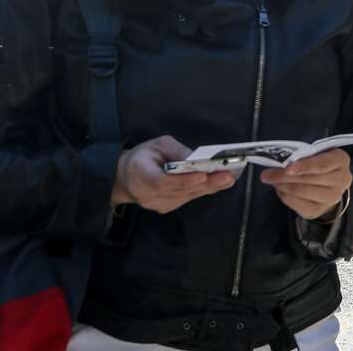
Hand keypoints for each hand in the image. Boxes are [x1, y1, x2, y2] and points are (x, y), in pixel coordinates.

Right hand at [111, 135, 236, 212]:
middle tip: (227, 176)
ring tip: (228, 178)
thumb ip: (176, 151)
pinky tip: (217, 184)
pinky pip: (186, 199)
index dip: (184, 180)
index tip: (203, 175)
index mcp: (140, 174)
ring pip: (187, 196)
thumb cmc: (143, 157)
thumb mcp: (157, 145)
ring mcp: (157, 204)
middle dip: (206, 183)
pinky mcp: (165, 208)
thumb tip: (196, 158)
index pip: (162, 182)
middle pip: (180, 191)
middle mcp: (148, 194)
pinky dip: (202, 191)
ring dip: (209, 188)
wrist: (124, 178)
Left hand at [261, 148, 352, 220]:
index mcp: (341, 160)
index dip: (304, 166)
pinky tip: (279, 189)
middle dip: (285, 176)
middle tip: (267, 173)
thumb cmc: (319, 163)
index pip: (322, 164)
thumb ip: (302, 156)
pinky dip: (284, 195)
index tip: (287, 168)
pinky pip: (296, 203)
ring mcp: (332, 198)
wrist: (329, 186)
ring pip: (301, 191)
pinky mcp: (319, 211)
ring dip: (282, 185)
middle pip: (309, 179)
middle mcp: (341, 180)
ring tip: (270, 179)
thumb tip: (278, 161)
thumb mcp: (316, 154)